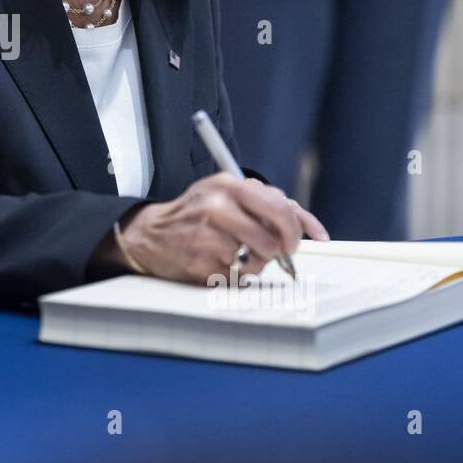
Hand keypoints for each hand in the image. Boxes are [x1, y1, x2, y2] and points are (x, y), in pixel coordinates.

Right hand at [115, 173, 328, 284]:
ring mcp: (206, 237)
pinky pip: (238, 278)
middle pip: (272, 239)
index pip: (279, 207)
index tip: (300, 239)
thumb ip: (267, 203)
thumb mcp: (227, 193)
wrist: (150, 233)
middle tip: (279, 253)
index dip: (296, 228)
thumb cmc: (198, 213)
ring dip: (255, 264)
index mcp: (227, 184)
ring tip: (238, 255)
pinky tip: (219, 263)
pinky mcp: (200, 264)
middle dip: (281, 250)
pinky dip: (235, 276)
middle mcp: (217, 207)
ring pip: (258, 261)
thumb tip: (312, 229)